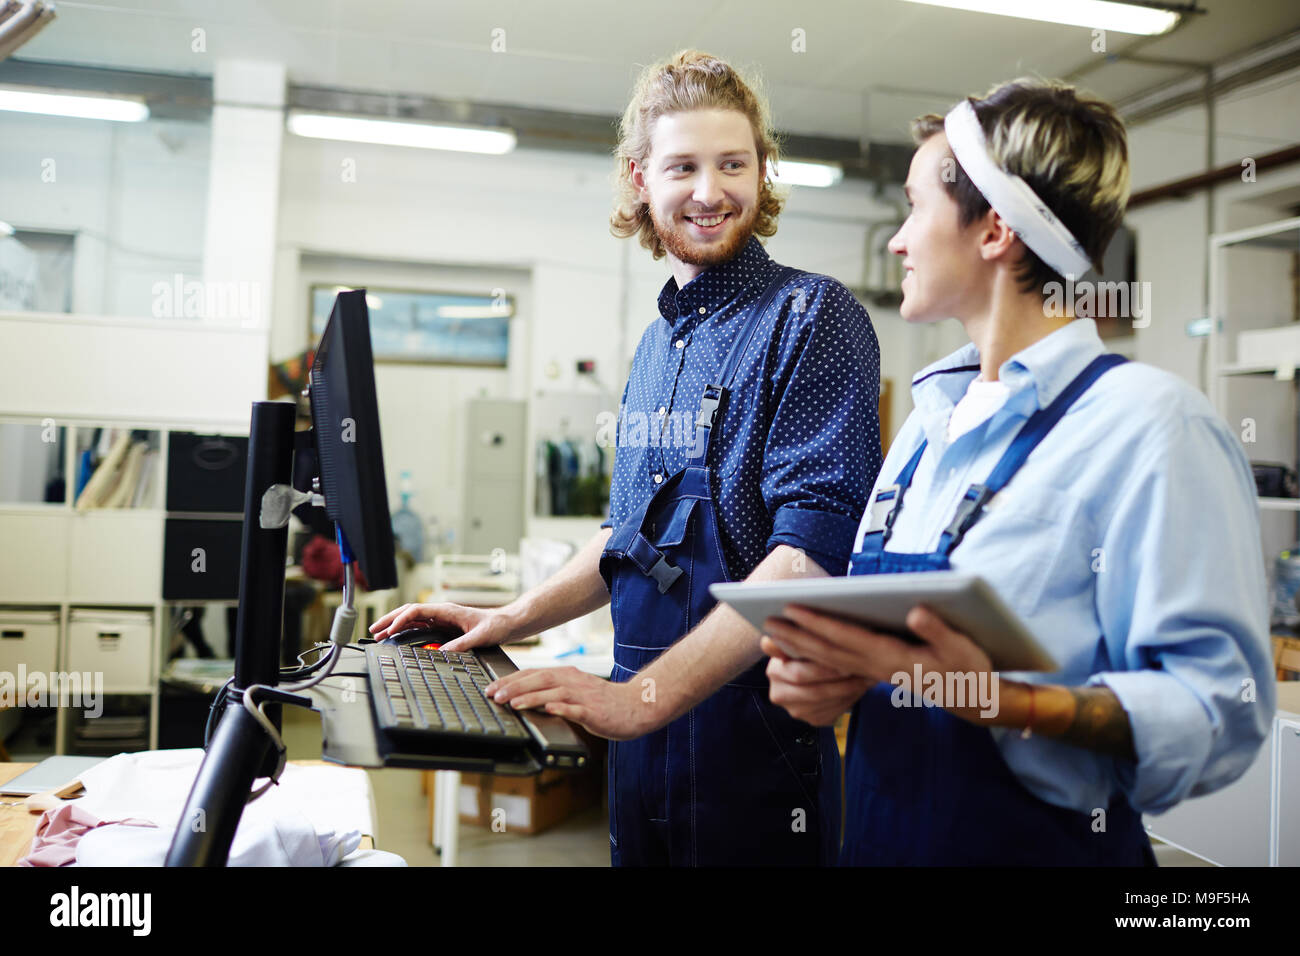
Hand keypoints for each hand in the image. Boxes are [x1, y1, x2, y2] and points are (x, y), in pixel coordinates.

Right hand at [367, 601, 516, 650]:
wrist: (507, 623)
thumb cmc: (496, 625)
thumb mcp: (481, 636)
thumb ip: (463, 644)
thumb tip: (444, 653)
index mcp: (447, 610)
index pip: (416, 611)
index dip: (401, 620)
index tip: (391, 631)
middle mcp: (441, 613)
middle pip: (409, 613)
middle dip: (390, 620)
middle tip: (374, 630)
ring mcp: (441, 619)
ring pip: (412, 619)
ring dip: (395, 625)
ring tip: (379, 634)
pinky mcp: (443, 626)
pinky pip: (419, 627)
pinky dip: (405, 631)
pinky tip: (397, 637)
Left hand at [484, 667, 649, 740]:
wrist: (637, 705)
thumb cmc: (605, 703)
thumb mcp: (576, 693)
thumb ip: (554, 693)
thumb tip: (527, 698)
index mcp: (567, 676)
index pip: (534, 674)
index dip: (511, 680)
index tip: (492, 687)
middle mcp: (573, 682)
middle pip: (539, 679)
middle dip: (514, 687)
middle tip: (494, 695)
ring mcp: (584, 696)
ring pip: (554, 692)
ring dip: (531, 697)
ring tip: (512, 703)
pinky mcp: (594, 711)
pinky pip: (575, 709)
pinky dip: (561, 708)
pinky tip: (548, 711)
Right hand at [761, 635, 872, 725]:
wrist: (809, 673)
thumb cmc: (806, 652)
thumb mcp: (796, 643)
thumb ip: (785, 642)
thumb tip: (767, 642)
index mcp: (774, 673)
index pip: (799, 674)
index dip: (825, 668)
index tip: (846, 660)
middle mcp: (781, 696)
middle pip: (815, 692)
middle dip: (841, 682)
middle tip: (862, 671)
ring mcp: (796, 711)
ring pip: (828, 704)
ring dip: (850, 691)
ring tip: (867, 678)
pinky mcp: (813, 720)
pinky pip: (835, 712)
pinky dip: (850, 700)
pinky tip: (860, 688)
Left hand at [763, 604, 996, 723]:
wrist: (970, 697)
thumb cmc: (967, 668)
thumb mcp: (961, 647)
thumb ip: (938, 629)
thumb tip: (915, 612)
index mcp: (892, 658)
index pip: (847, 638)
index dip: (819, 623)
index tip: (794, 609)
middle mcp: (875, 666)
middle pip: (828, 650)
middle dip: (796, 635)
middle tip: (766, 620)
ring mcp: (872, 671)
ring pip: (826, 658)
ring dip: (798, 646)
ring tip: (771, 630)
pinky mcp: (873, 670)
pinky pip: (835, 663)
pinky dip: (812, 654)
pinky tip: (796, 644)